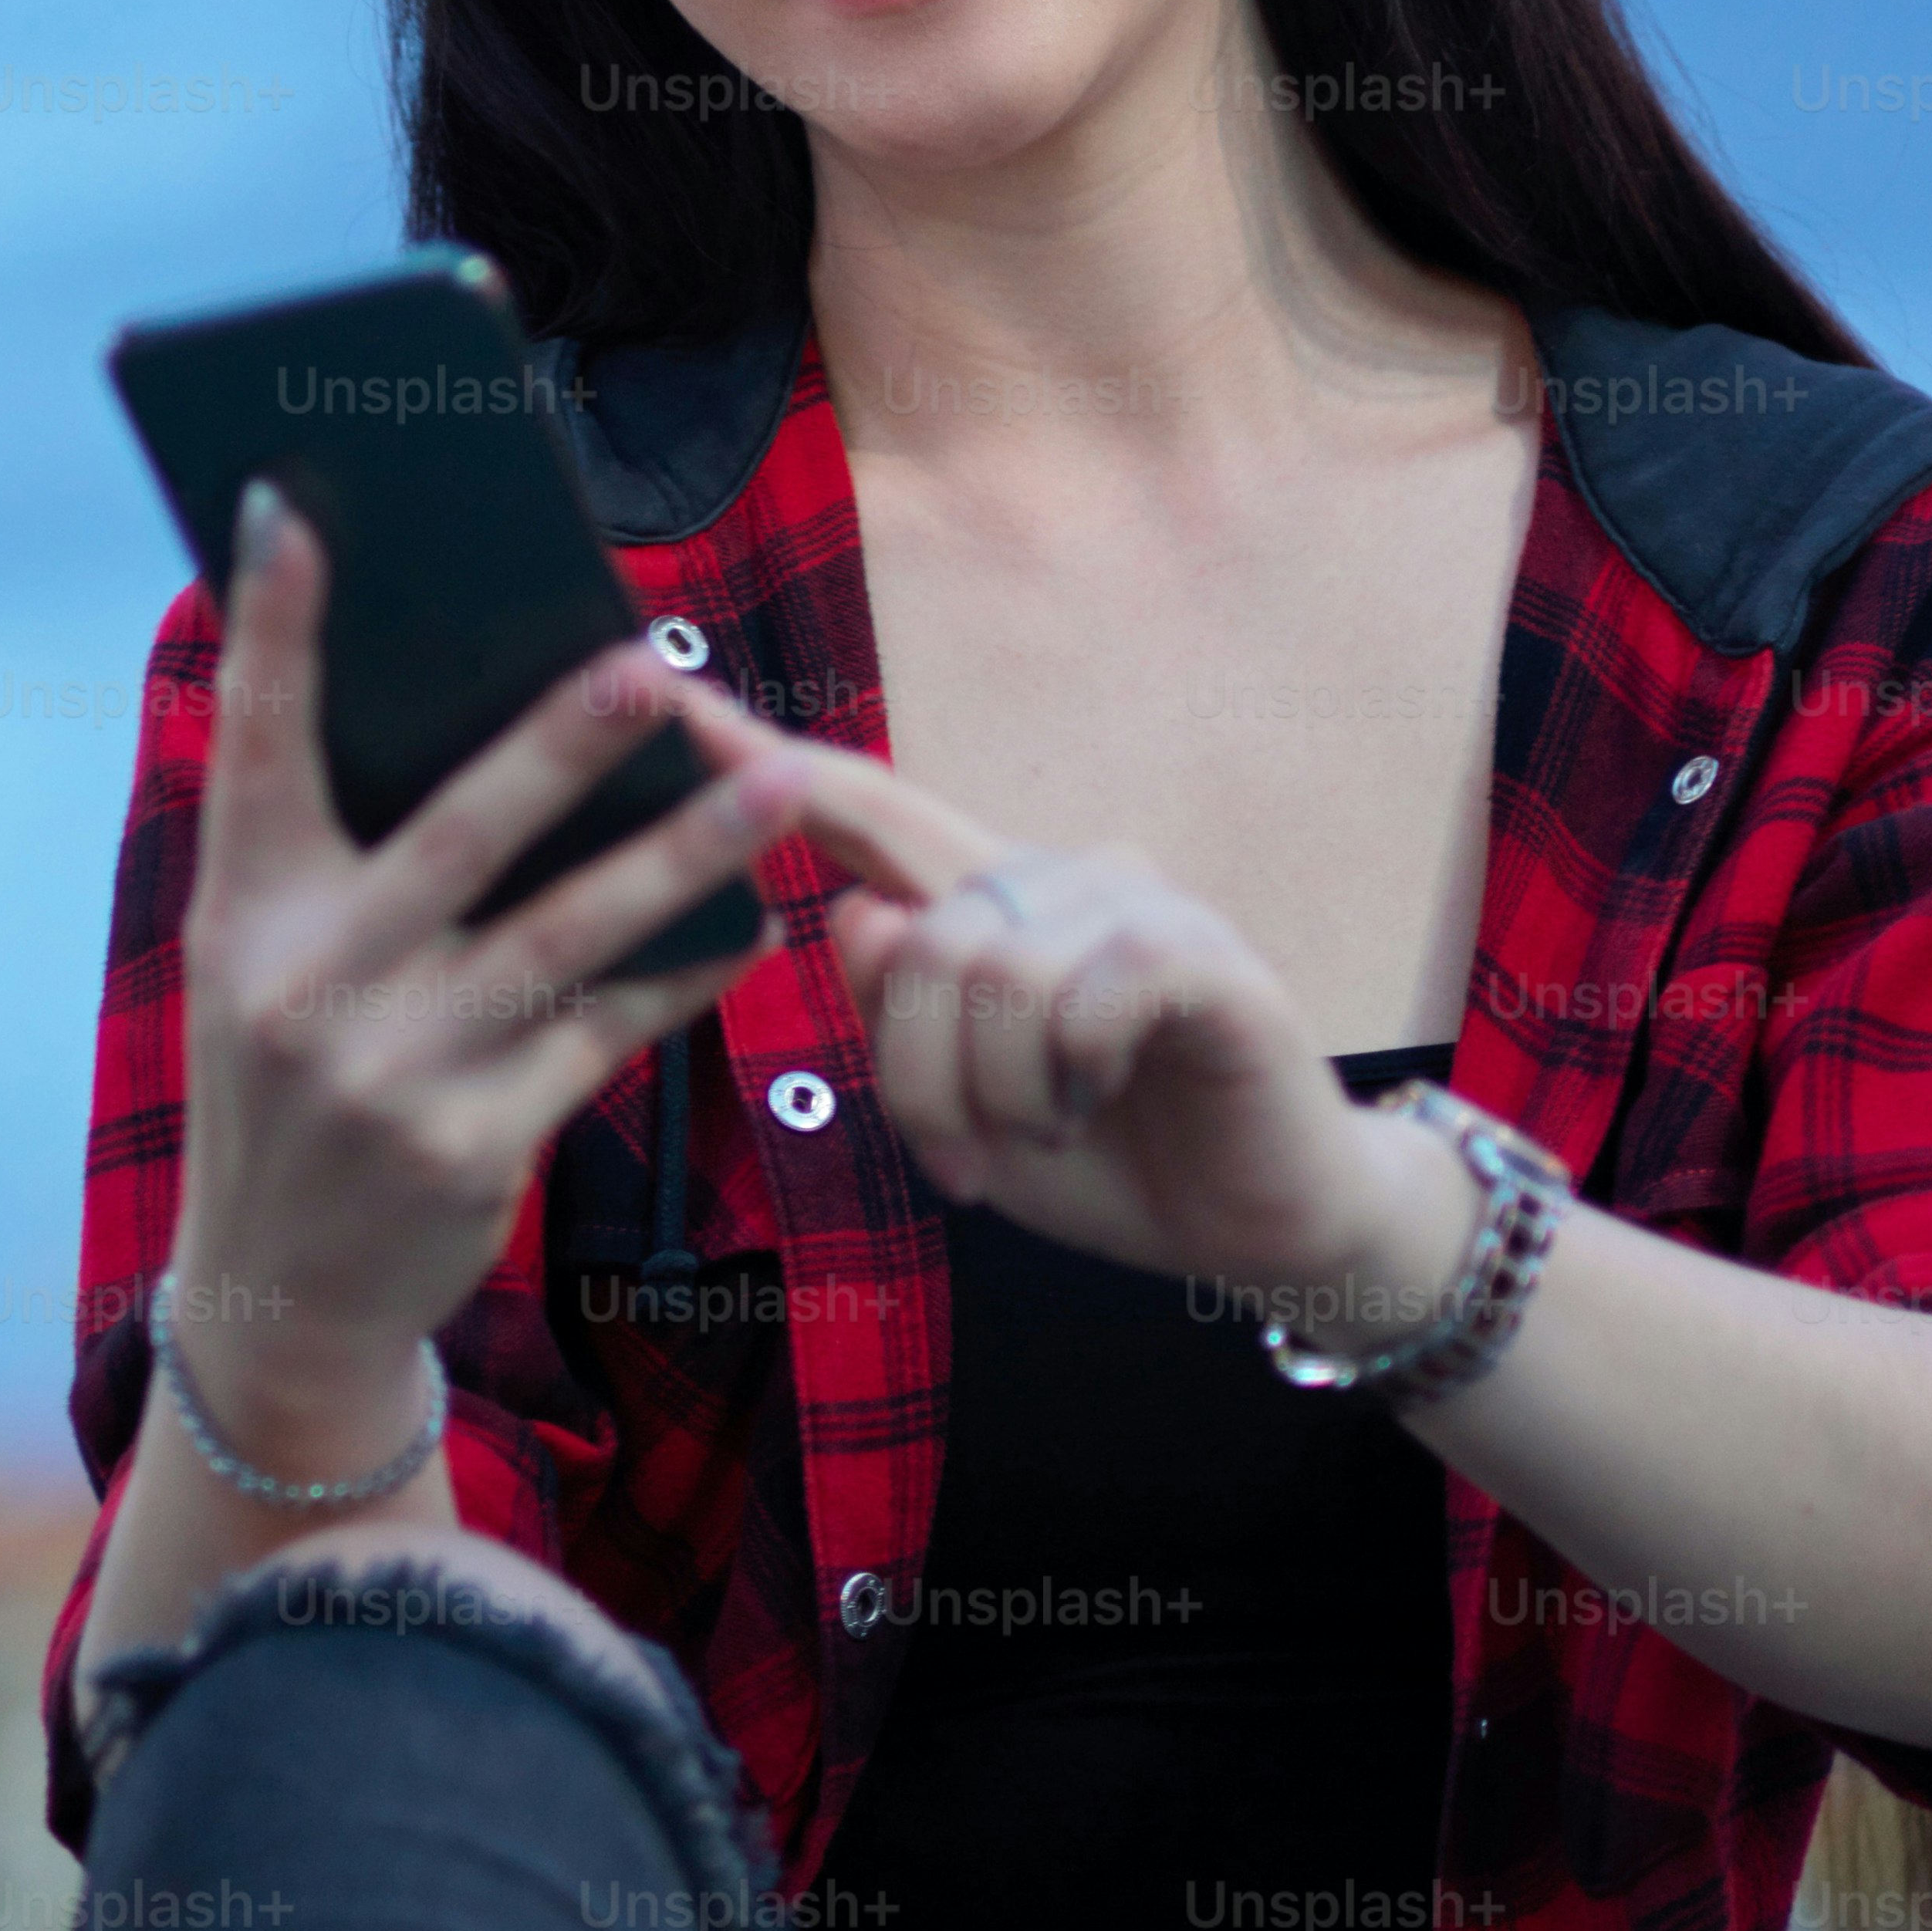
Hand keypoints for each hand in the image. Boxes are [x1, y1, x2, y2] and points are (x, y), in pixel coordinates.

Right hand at [159, 488, 800, 1434]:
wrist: (280, 1293)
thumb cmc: (288, 1083)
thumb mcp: (260, 966)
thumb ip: (332, 856)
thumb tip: (465, 705)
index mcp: (239, 916)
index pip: (251, 748)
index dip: (268, 631)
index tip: (292, 514)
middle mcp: (306, 989)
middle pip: (455, 839)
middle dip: (557, 747)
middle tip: (649, 663)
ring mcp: (395, 1075)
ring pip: (566, 940)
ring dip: (681, 856)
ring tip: (772, 783)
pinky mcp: (477, 1147)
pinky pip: (609, 1034)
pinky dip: (685, 973)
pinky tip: (752, 921)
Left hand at [750, 741, 1457, 1318]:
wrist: (1258, 1226)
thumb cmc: (1110, 1160)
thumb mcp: (964, 1104)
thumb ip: (898, 1014)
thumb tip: (858, 916)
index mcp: (993, 907)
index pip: (871, 814)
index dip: (771, 764)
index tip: (673, 704)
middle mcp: (1062, 879)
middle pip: (918, 935)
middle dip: (916, 1077)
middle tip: (964, 1163)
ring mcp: (1140, 907)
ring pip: (992, 967)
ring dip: (999, 1093)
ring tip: (1047, 1138)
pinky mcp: (1209, 957)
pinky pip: (1094, 986)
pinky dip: (1076, 1067)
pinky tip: (1108, 1096)